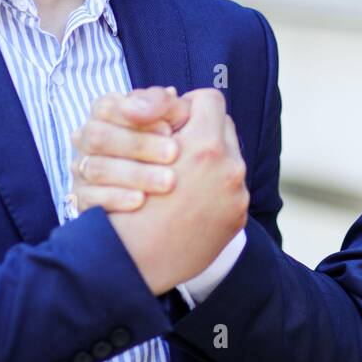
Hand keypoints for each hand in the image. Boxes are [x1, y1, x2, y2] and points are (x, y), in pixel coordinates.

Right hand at [68, 87, 187, 212]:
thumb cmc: (170, 144)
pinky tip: (141, 201)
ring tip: (168, 181)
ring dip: (135, 174)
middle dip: (138, 145)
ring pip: (97, 168)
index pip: (106, 107)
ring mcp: (81, 169)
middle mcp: (87, 139)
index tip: (169, 129)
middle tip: (174, 154)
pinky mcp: (81, 198)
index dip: (135, 117)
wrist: (170, 195)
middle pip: (98, 136)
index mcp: (105, 113)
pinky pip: (90, 198)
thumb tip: (168, 91)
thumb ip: (168, 104)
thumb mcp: (173, 120)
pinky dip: (116, 198)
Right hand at [75, 88, 248, 295]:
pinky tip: (189, 198)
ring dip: (209, 161)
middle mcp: (229, 168)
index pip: (209, 100)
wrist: (131, 264)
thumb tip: (175, 96)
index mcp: (205, 146)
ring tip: (182, 171)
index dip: (187, 106)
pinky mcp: (237, 217)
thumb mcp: (131, 151)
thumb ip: (160, 118)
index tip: (171, 120)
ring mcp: (237, 195)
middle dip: (201, 132)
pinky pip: (230, 187)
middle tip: (177, 145)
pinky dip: (213, 188)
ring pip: (228, 157)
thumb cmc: (124, 204)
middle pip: (222, 127)